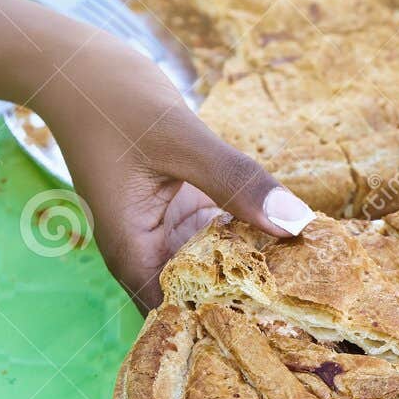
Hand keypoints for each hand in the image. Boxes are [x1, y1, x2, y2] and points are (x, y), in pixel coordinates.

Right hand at [35, 41, 312, 308]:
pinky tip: (297, 241)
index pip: (184, 317)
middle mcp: (150, 255)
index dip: (228, 330)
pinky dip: (253, 239)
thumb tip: (298, 223)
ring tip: (320, 287)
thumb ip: (236, 181)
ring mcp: (168, 235)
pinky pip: (223, 238)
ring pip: (220, 272)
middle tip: (320, 315)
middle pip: (206, 302)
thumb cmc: (112, 101)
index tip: (286, 330)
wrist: (78, 69)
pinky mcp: (184, 213)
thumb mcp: (179, 139)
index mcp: (135, 255)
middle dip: (255, 309)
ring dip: (260, 275)